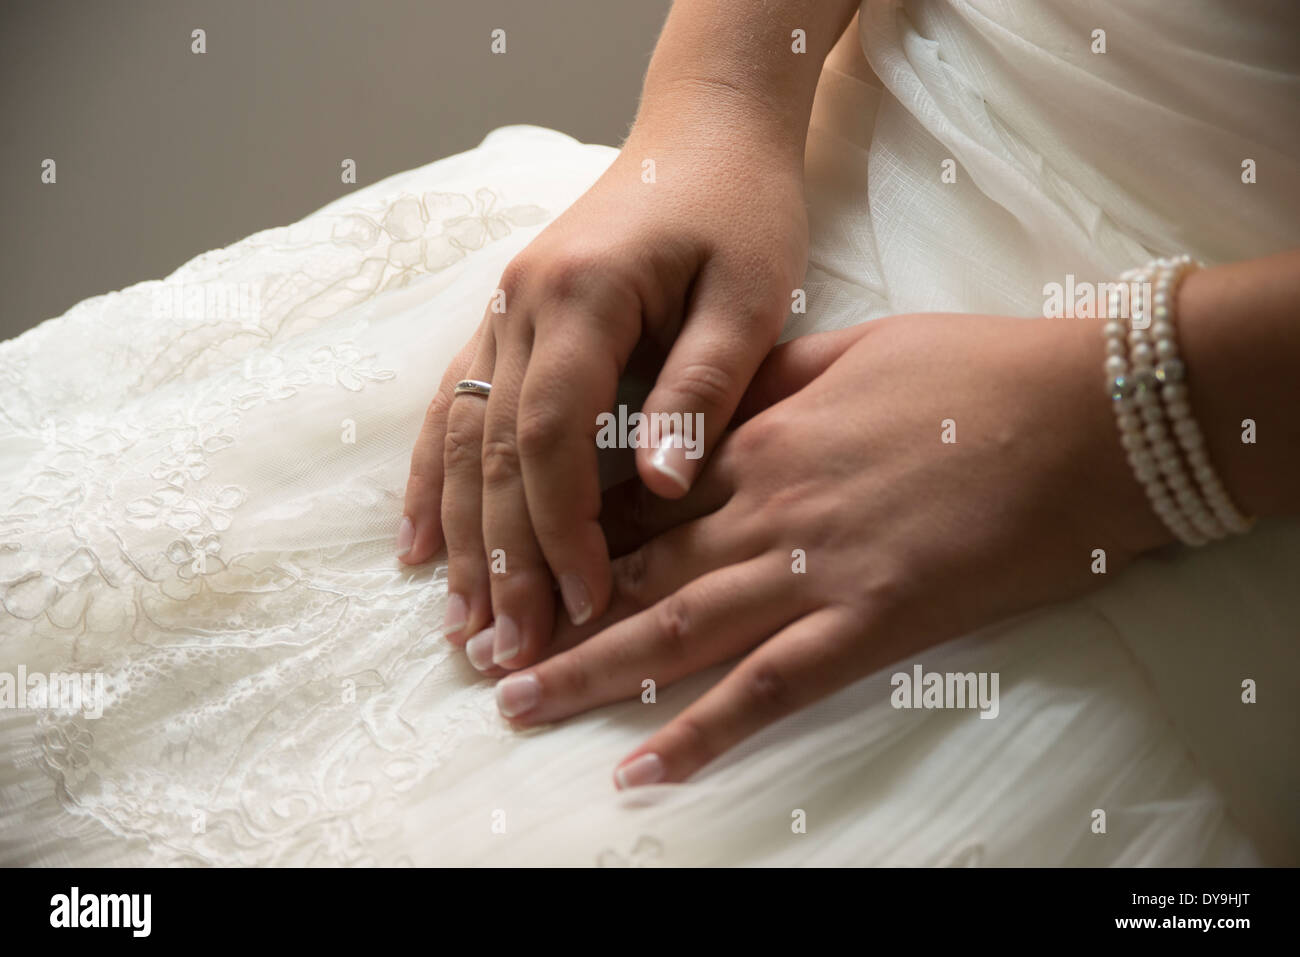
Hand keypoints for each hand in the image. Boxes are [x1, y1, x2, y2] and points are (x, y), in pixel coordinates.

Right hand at [400, 122, 808, 674]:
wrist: (701, 133)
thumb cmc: (739, 210)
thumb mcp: (749, 294)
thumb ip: (702, 387)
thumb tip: (662, 489)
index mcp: (583, 295)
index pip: (550, 435)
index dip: (560, 528)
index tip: (586, 603)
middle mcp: (521, 304)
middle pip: (493, 451)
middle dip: (501, 557)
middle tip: (508, 651)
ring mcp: (501, 311)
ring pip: (458, 438)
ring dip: (457, 536)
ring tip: (459, 625)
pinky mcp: (503, 322)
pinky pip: (449, 407)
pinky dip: (431, 481)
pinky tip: (416, 542)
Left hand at [489, 314, 1175, 785]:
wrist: (1083, 412)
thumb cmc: (976, 371)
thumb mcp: (851, 350)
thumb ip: (768, 382)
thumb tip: (712, 402)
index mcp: (758, 436)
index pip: (637, 494)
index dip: (567, 534)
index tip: (516, 563)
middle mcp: (763, 507)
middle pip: (633, 570)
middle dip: (550, 612)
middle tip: (479, 651)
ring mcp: (811, 569)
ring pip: (675, 631)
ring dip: (588, 673)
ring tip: (517, 703)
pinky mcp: (868, 623)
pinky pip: (767, 689)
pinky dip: (699, 734)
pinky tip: (641, 769)